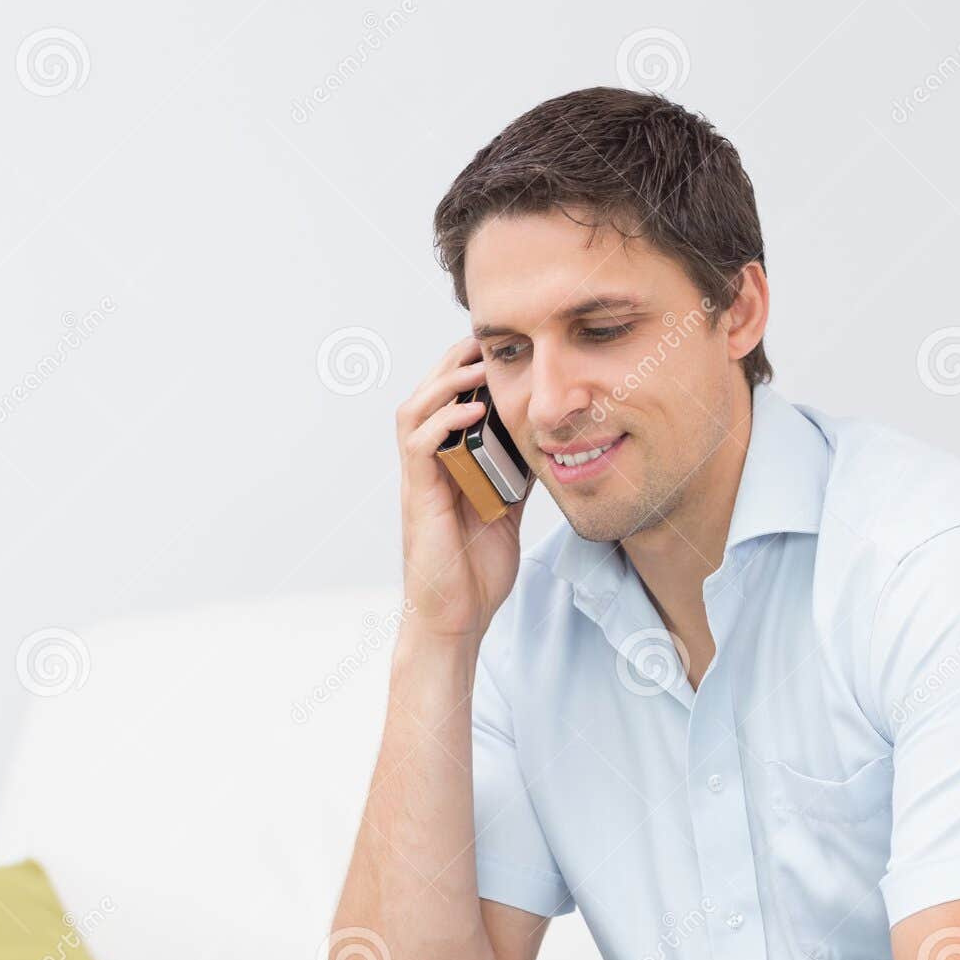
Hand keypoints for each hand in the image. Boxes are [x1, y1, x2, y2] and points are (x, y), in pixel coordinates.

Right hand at [396, 336, 529, 641]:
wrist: (458, 618)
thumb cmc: (478, 571)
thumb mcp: (509, 508)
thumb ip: (516, 473)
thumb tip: (545, 440)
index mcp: (445, 465)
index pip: (446, 403)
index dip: (466, 371)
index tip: (498, 349)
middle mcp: (426, 467)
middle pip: (427, 395)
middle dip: (454, 362)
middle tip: (488, 341)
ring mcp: (419, 481)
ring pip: (415, 410)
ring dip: (444, 381)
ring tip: (476, 363)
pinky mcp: (419, 498)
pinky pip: (421, 446)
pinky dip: (444, 421)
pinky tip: (473, 409)